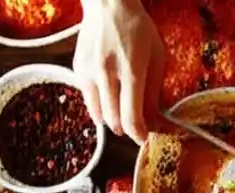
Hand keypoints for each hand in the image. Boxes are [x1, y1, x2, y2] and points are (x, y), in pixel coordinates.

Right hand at [73, 0, 165, 143]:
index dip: (138, 134)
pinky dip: (100, 107)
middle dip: (127, 129)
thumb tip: (153, 120)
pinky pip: (89, 100)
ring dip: (113, 121)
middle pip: (114, 120)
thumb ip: (153, 91)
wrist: (108, 5)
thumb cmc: (138, 29)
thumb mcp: (157, 58)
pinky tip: (110, 100)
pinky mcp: (78, 69)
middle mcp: (107, 74)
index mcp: (131, 71)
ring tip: (123, 115)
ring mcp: (89, 72)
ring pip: (99, 113)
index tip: (144, 138)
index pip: (131, 116)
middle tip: (137, 127)